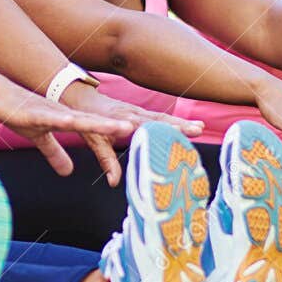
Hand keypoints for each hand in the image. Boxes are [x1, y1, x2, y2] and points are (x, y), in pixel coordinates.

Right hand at [0, 80, 133, 184]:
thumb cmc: (19, 113)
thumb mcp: (40, 138)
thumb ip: (55, 153)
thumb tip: (68, 173)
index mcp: (71, 120)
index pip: (101, 129)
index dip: (122, 133)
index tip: (144, 137)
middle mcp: (66, 115)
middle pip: (100, 123)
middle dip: (124, 127)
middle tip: (148, 130)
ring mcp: (52, 114)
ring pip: (82, 120)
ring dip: (103, 124)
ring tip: (126, 127)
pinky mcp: (34, 114)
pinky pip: (51, 119)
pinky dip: (64, 121)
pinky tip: (75, 123)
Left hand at [55, 81, 202, 185]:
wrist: (81, 99)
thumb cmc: (87, 121)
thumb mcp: (95, 142)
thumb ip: (106, 161)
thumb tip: (114, 182)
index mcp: (124, 119)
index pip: (147, 125)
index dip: (164, 129)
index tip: (178, 132)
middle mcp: (134, 113)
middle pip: (160, 119)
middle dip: (180, 125)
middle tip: (199, 130)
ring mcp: (138, 111)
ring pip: (162, 117)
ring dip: (181, 122)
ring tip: (200, 128)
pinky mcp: (139, 112)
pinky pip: (159, 117)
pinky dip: (174, 122)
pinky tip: (189, 126)